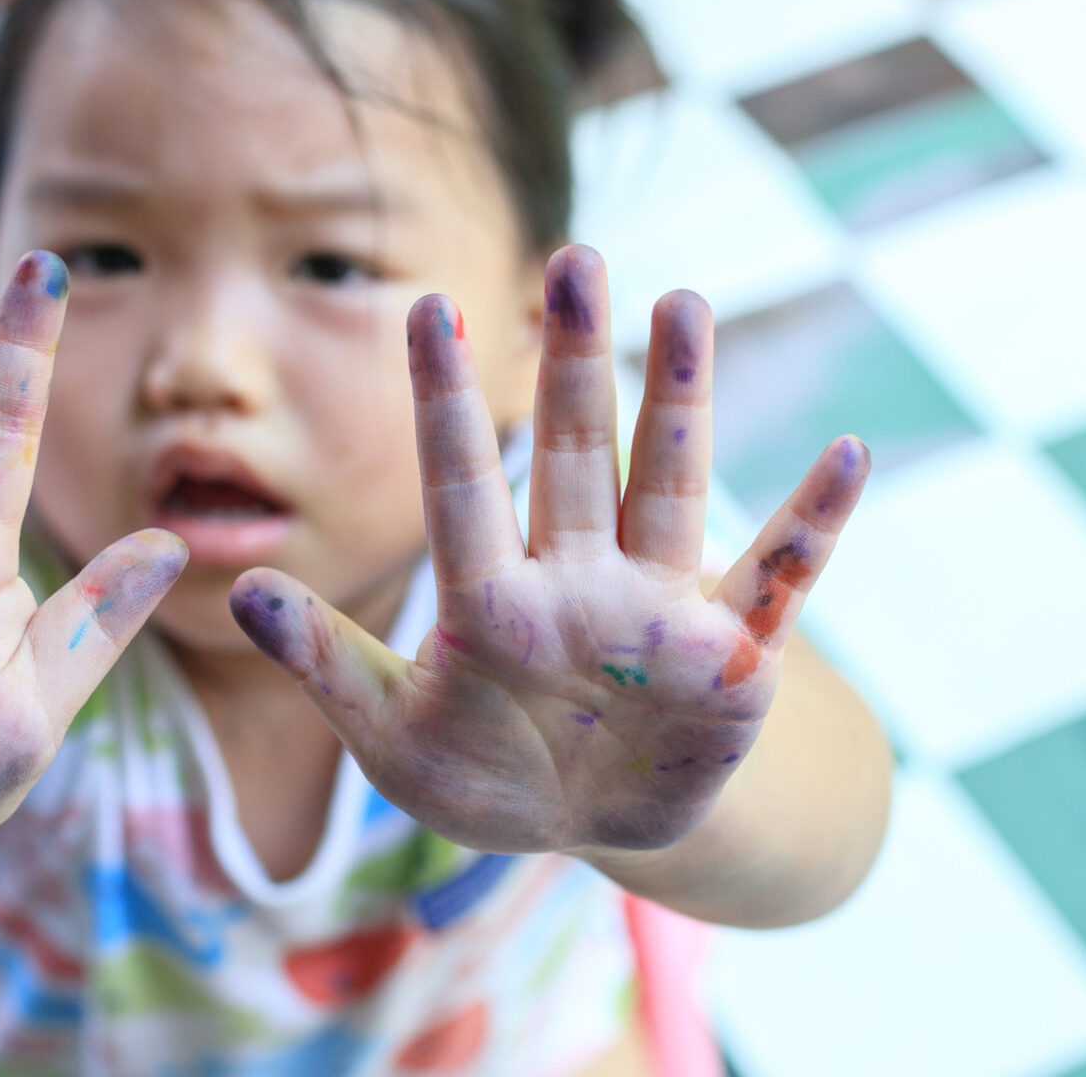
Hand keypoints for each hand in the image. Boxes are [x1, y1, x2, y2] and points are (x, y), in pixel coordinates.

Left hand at [229, 245, 866, 853]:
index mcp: (491, 602)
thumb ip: (325, 668)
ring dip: (679, 402)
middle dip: (574, 362)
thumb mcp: (394, 739)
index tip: (423, 307)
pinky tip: (847, 454)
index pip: (462, 486)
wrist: (593, 827)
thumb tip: (237, 590)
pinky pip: (777, 578)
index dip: (444, 403)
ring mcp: (659, 612)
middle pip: (575, 456)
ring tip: (681, 304)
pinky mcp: (733, 656)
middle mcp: (578, 582)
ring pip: (669, 487)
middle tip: (572, 258)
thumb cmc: (485, 776)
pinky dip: (814, 525)